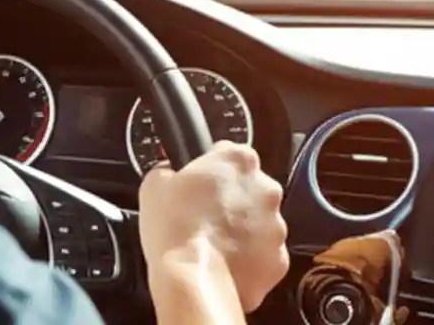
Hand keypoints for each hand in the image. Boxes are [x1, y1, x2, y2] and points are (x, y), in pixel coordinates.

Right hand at [139, 141, 288, 315]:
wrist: (191, 280)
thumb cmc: (174, 229)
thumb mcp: (155, 184)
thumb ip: (169, 170)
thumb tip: (170, 174)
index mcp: (239, 161)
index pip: (230, 154)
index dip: (212, 170)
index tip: (200, 185)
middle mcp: (266, 189)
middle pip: (250, 189)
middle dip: (232, 202)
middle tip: (204, 218)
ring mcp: (277, 226)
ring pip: (259, 224)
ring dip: (241, 231)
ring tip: (213, 246)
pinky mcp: (279, 259)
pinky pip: (264, 256)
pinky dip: (249, 260)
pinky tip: (225, 265)